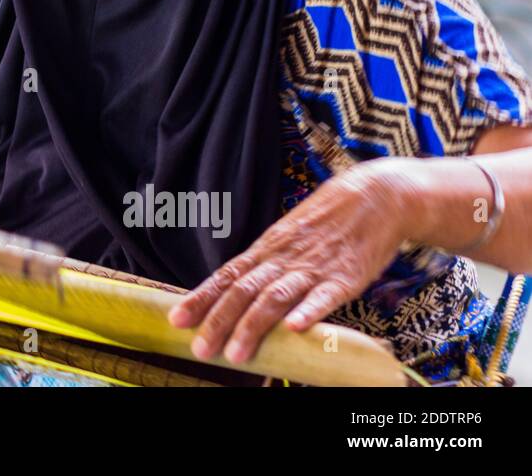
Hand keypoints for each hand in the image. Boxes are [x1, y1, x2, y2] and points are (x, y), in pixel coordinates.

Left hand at [167, 159, 419, 364]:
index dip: (201, 298)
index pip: (226, 276)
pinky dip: (309, 311)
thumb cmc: (326, 222)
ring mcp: (313, 268)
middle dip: (219, 321)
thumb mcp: (287, 239)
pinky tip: (295, 328)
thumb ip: (266, 268)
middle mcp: (283, 259)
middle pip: (244, 290)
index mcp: (266, 250)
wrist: (374, 196)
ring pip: (276, 296)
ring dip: (253, 325)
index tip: (176, 319)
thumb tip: (236, 297)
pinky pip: (325, 296)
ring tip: (237, 353)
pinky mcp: (346, 277)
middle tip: (200, 348)